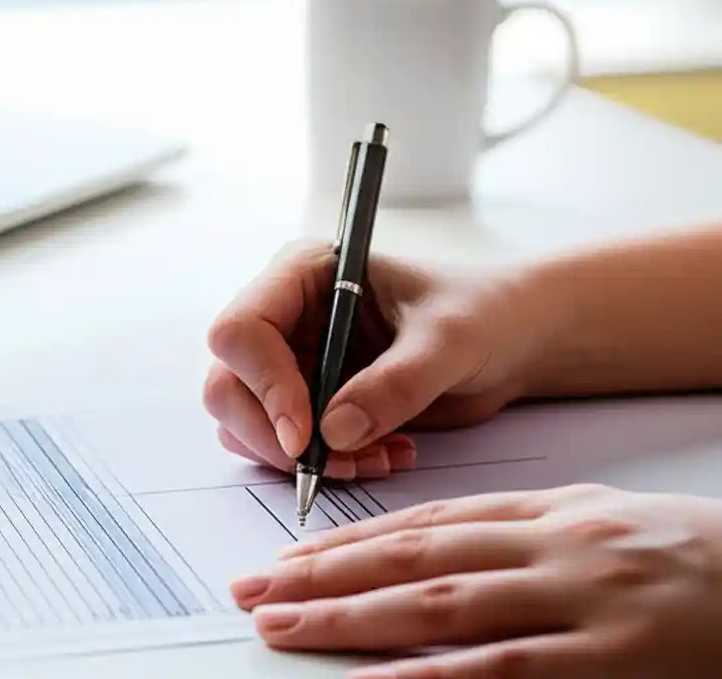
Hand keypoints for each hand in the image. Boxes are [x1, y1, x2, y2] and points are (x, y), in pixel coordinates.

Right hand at [203, 242, 540, 478]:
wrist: (514, 343)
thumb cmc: (485, 314)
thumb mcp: (450, 341)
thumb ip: (395, 383)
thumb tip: (331, 433)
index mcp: (303, 274)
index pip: (242, 330)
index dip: (264, 385)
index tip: (305, 437)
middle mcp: (283, 317)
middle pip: (228, 383)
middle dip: (273, 435)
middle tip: (332, 466)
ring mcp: (290, 362)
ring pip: (245, 423)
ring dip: (300, 459)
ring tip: (375, 459)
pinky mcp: (305, 404)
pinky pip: (281, 447)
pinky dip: (321, 467)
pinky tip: (379, 457)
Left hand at [230, 485, 721, 677]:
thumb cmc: (689, 559)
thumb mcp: (598, 524)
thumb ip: (516, 533)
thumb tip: (426, 551)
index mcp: (548, 510)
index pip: (425, 521)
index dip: (348, 543)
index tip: (287, 560)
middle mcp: (552, 546)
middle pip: (415, 557)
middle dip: (325, 576)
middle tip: (255, 593)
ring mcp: (580, 601)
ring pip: (442, 604)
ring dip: (352, 619)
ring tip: (284, 628)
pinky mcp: (609, 660)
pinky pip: (502, 670)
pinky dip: (428, 677)